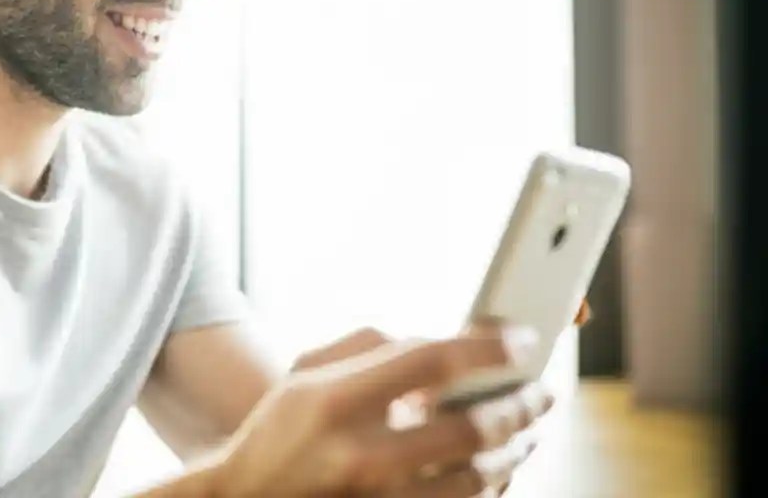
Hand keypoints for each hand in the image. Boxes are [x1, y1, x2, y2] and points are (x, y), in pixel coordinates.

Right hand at [208, 326, 552, 496]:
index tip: (521, 339)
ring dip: (516, 449)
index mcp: (335, 402)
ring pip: (479, 478)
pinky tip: (500, 465)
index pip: (430, 362)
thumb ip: (369, 344)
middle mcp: (361, 456)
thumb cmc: (280, 431)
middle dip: (519, 405)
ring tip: (528, 428)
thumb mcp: (305, 373)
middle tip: (541, 390)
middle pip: (471, 427)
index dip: (486, 347)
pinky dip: (493, 485)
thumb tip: (438, 340)